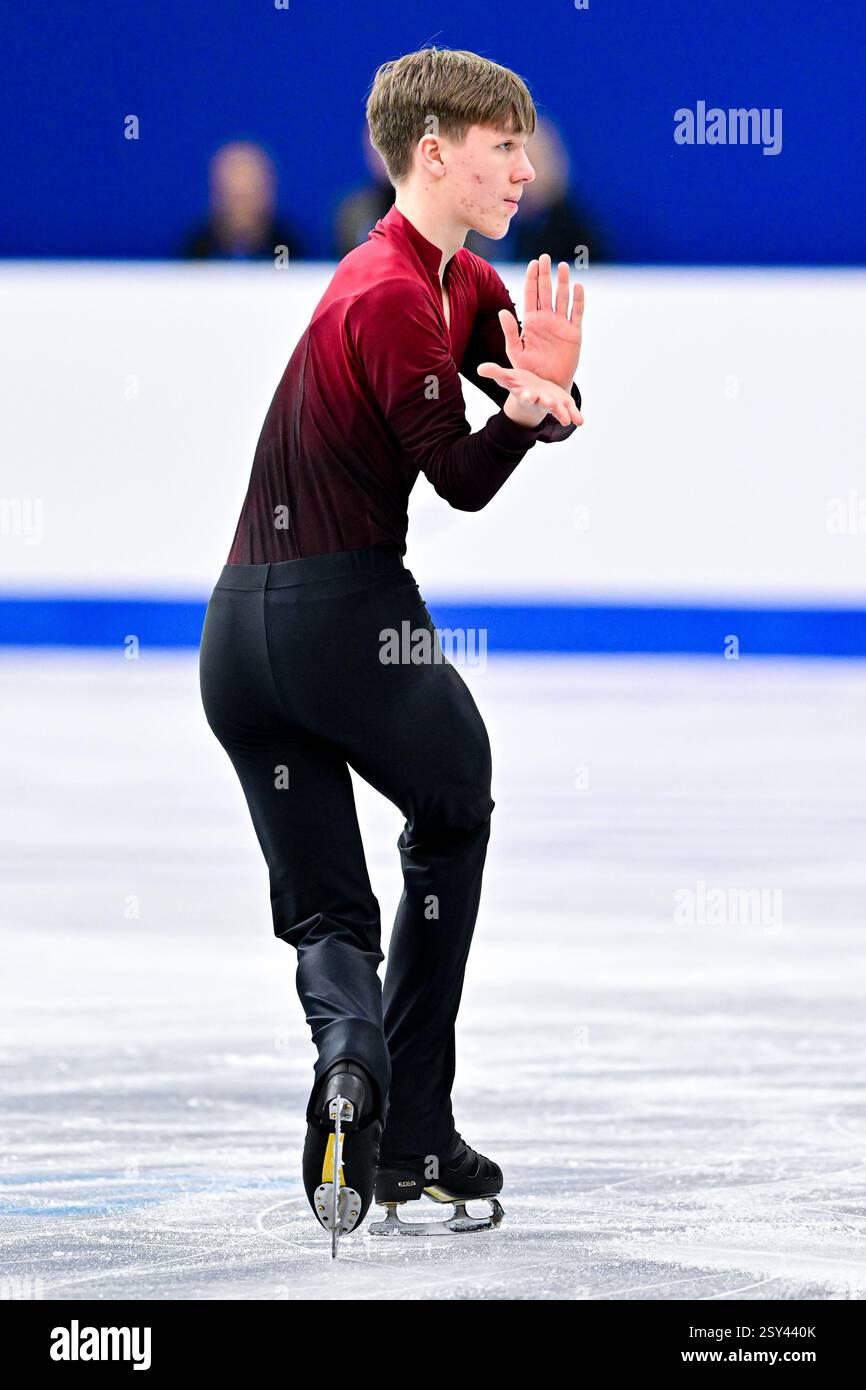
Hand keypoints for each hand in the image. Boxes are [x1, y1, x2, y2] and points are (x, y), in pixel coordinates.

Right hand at [476, 362, 583, 428]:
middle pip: (542, 403)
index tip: (526, 394)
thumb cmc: (519, 384)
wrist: (533, 392)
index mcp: (526, 393)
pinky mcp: (563, 402)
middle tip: (549, 404)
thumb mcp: (508, 377)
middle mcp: (539, 400)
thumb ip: (495, 373)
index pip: (525, 395)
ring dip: (561, 414)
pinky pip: (570, 410)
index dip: (526, 395)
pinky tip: (580, 421)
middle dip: (546, 404)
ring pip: (557, 409)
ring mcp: (552, 403)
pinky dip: (575, 415)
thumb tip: (479, 368)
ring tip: (566, 421)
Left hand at [497, 254, 583, 389]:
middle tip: (545, 257)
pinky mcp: (574, 333)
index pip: (530, 295)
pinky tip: (578, 287)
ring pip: (562, 298)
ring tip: (562, 266)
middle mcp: (546, 320)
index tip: (533, 263)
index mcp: (530, 322)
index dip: (532, 279)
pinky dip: (578, 300)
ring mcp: (561, 325)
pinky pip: (577, 313)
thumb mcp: (515, 352)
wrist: (546, 386)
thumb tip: (502, 311)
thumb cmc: (528, 371)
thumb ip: (510, 332)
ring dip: (563, 282)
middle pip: (546, 292)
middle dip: (545, 275)